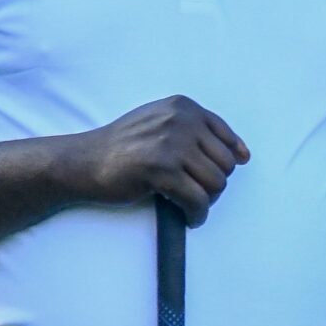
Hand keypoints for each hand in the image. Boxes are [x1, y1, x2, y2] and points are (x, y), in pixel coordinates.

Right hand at [67, 96, 250, 223]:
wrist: (84, 161)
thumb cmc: (123, 145)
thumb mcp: (161, 122)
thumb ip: (196, 130)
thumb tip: (242, 153)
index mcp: (183, 107)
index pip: (227, 137)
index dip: (231, 158)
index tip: (230, 170)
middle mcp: (180, 121)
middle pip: (225, 164)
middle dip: (214, 183)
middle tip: (197, 192)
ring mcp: (171, 145)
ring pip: (215, 183)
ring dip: (206, 200)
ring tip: (190, 203)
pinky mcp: (161, 170)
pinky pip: (197, 200)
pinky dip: (197, 214)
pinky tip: (189, 217)